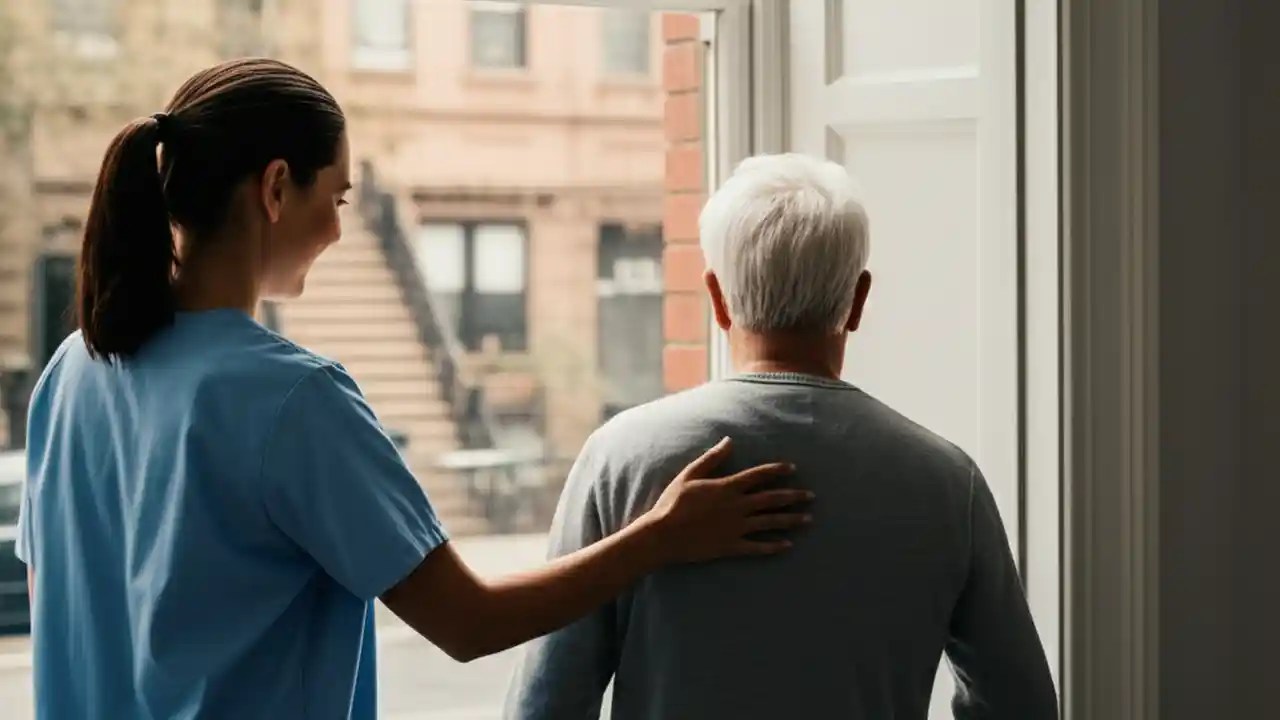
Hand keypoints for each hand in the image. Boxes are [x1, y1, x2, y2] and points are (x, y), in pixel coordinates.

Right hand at [641, 437, 812, 563]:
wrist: (662, 535)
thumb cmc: (672, 503)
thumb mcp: (689, 475)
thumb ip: (711, 458)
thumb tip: (729, 441)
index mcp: (727, 487)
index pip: (758, 475)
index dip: (777, 470)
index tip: (793, 468)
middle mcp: (737, 506)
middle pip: (771, 499)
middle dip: (794, 496)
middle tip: (811, 496)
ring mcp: (736, 528)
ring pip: (770, 522)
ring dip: (791, 520)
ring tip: (809, 519)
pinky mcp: (731, 546)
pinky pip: (757, 547)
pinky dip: (773, 546)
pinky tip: (788, 545)